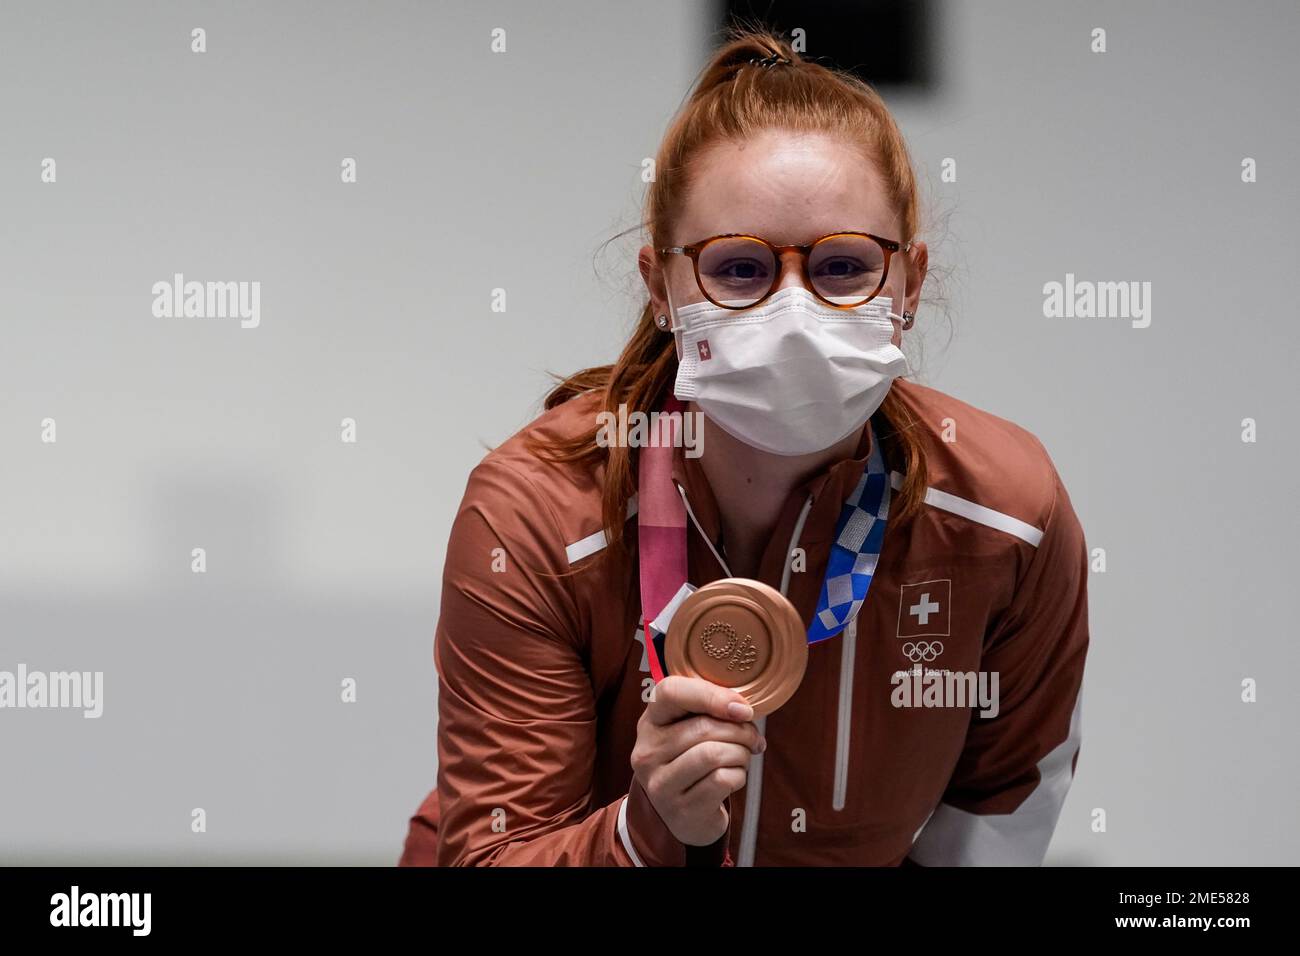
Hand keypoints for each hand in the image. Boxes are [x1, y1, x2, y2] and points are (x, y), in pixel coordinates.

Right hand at [630, 675, 765, 845]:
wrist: (686, 818)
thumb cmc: (694, 763)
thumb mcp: (691, 730)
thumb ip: (710, 710)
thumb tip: (742, 709)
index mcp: (650, 722)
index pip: (670, 692)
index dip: (710, 694)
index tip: (742, 708)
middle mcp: (647, 752)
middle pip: (703, 727)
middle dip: (741, 731)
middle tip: (753, 738)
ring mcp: (660, 784)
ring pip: (714, 754)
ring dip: (741, 754)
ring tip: (743, 757)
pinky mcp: (681, 809)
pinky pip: (721, 780)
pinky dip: (739, 776)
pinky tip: (734, 777)